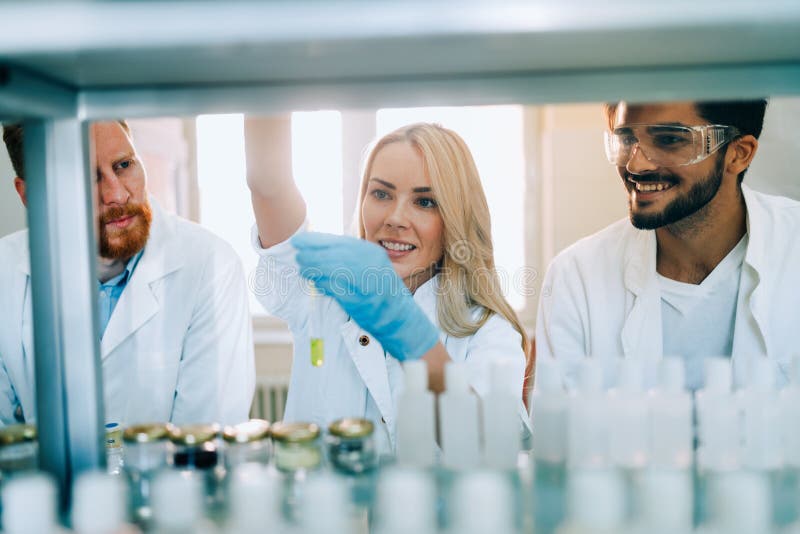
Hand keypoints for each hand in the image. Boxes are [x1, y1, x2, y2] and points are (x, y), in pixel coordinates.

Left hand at [291, 232, 438, 360]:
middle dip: (313, 253)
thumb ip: (349, 257)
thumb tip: (319, 249)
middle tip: (297, 253)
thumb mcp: (369, 265)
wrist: (399, 317)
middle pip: (336, 255)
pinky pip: (337, 290)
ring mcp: (367, 283)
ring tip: (303, 268)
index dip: (318, 240)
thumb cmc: (380, 290)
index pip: (341, 243)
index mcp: (372, 254)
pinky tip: (316, 284)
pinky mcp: (362, 302)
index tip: (301, 240)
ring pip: (335, 271)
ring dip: (315, 269)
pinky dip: (324, 286)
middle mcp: (372, 266)